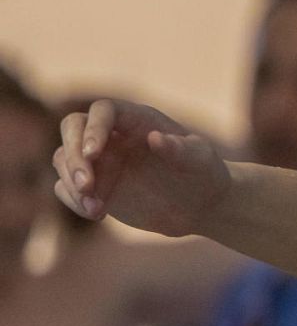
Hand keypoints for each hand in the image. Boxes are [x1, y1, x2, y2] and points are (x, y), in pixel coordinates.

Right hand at [53, 99, 230, 236]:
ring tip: (96, 208)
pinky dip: (74, 200)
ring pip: (64, 158)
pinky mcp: (94, 185)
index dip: (94, 128)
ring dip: (71, 182)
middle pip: (73, 128)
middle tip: (85, 184)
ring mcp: (100, 160)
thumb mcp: (200, 159)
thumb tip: (155, 138)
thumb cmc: (204, 172)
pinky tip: (97, 214)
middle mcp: (112, 134)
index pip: (103, 110)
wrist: (200, 203)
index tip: (95, 153)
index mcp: (137, 119)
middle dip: (73, 155)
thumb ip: (181, 149)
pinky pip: (66, 187)